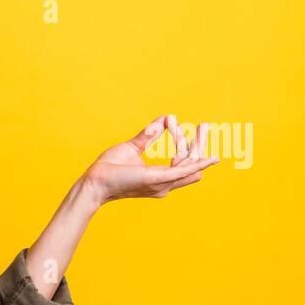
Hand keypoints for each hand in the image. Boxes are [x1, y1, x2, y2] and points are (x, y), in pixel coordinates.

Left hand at [82, 114, 219, 205]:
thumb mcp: (132, 148)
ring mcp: (162, 183)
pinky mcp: (157, 179)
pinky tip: (209, 157)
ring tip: (203, 127)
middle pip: (193, 165)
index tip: (175, 122)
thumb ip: (148, 135)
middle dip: (200, 145)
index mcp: (160, 178)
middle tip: (205, 126)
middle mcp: (164, 184)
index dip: (186, 144)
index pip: (183, 163)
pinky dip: (198, 163)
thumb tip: (163, 120)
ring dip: (197, 145)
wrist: (95, 180)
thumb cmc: (109, 168)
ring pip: (191, 165)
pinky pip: (184, 171)